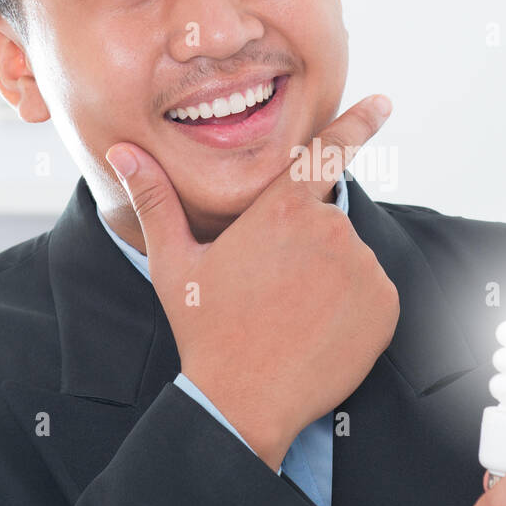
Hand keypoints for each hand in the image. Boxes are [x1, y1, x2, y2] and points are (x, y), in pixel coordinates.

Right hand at [105, 96, 399, 469]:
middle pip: (327, 221)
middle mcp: (330, 229)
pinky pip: (373, 294)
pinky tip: (318, 331)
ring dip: (328, 279)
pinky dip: (354, 309)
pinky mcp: (384, 306)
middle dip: (305, 247)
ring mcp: (363, 268)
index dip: (357, 122)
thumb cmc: (206, 331)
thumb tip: (121, 151)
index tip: (383, 102)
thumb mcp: (173, 263)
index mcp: (282, 209)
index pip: (327, 151)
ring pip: (350, 260)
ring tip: (290, 316)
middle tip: (272, 291)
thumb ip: (156, 200)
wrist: (244, 403)